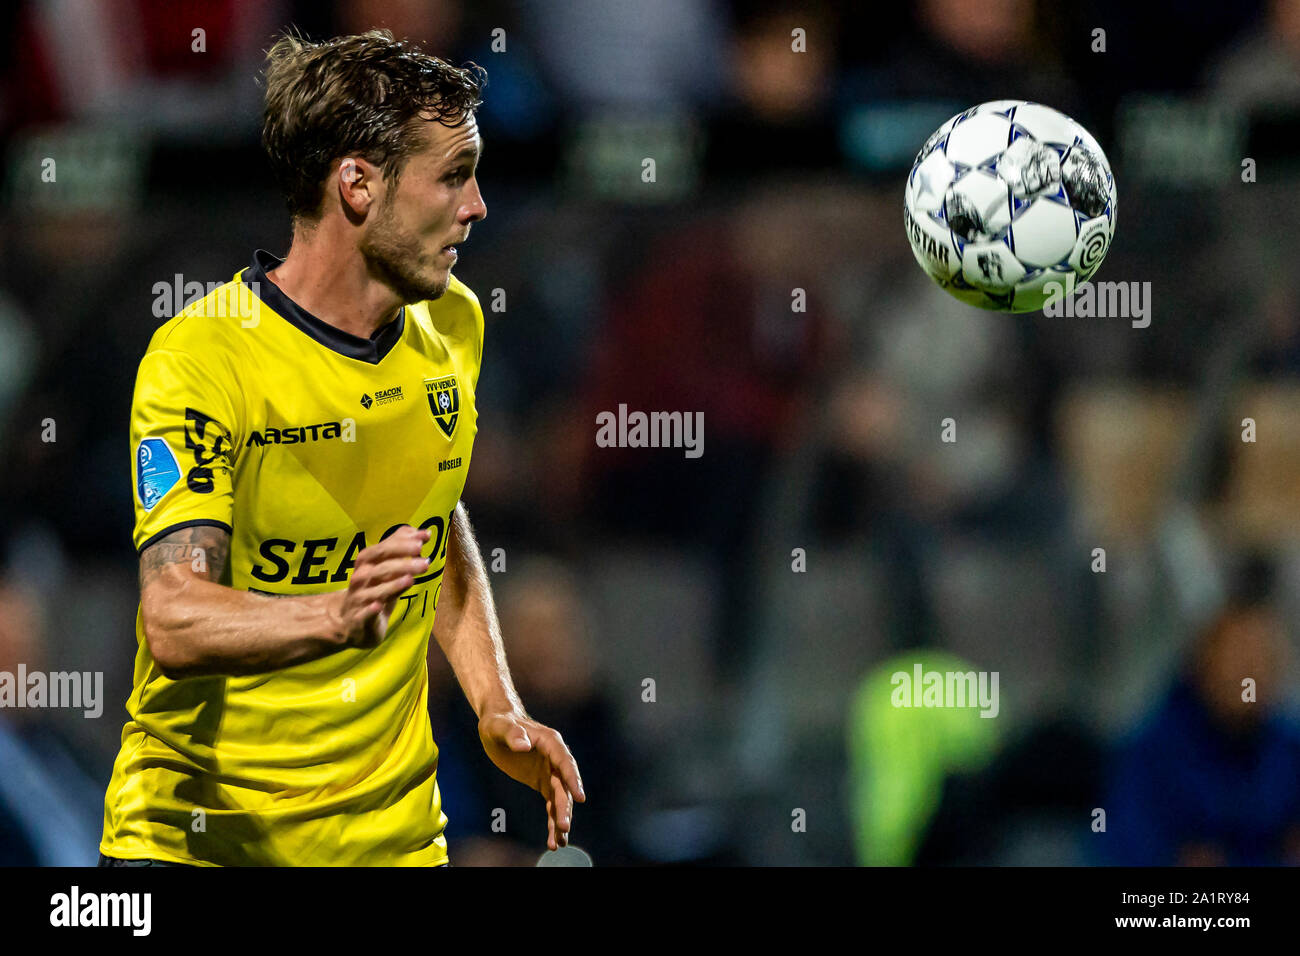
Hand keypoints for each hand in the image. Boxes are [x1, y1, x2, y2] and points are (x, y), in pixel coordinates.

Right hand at [332, 526, 429, 647]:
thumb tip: (424, 533)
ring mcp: (359, 598)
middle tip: (425, 562)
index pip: (383, 549)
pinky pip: (364, 613)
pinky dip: (370, 609)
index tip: (423, 540)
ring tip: (411, 579)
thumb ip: (402, 548)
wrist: (352, 619)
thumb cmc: (374, 586)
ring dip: (393, 584)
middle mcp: (360, 577)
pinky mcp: (359, 618)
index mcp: (366, 561)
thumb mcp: (387, 566)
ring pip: (376, 590)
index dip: (402, 544)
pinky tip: (378, 606)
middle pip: (381, 568)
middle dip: (403, 563)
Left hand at [479, 712, 585, 850]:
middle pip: (564, 786)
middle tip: (564, 828)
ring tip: (560, 842)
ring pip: (560, 799)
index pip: (565, 762)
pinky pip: (551, 804)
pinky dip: (552, 821)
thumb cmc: (499, 723)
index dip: (572, 779)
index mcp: (551, 742)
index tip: (579, 798)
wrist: (498, 726)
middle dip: (565, 807)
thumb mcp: (500, 727)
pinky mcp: (543, 783)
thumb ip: (512, 734)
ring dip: (560, 819)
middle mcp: (555, 759)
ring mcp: (551, 772)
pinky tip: (553, 840)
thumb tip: (524, 745)